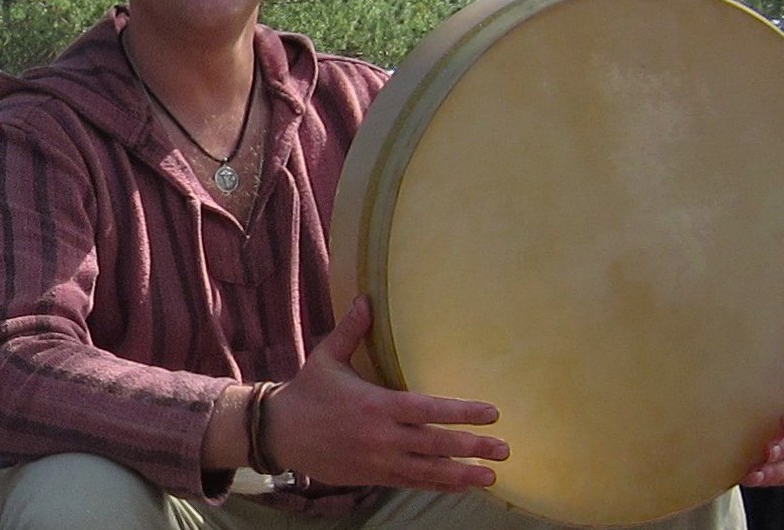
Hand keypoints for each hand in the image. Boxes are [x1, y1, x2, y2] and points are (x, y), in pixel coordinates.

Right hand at [262, 295, 508, 490]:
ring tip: (491, 476)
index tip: (491, 413)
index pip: (427, 410)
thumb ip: (351, 329)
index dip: (461, 413)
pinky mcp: (372, 477)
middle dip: (472, 448)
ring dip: (461, 476)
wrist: (280, 434)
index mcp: (375, 405)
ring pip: (427, 472)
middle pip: (435, 446)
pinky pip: (411, 483)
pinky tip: (459, 485)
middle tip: (504, 448)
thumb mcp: (327, 357)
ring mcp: (378, 461)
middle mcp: (381, 437)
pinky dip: (437, 485)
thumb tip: (366, 298)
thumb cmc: (308, 391)